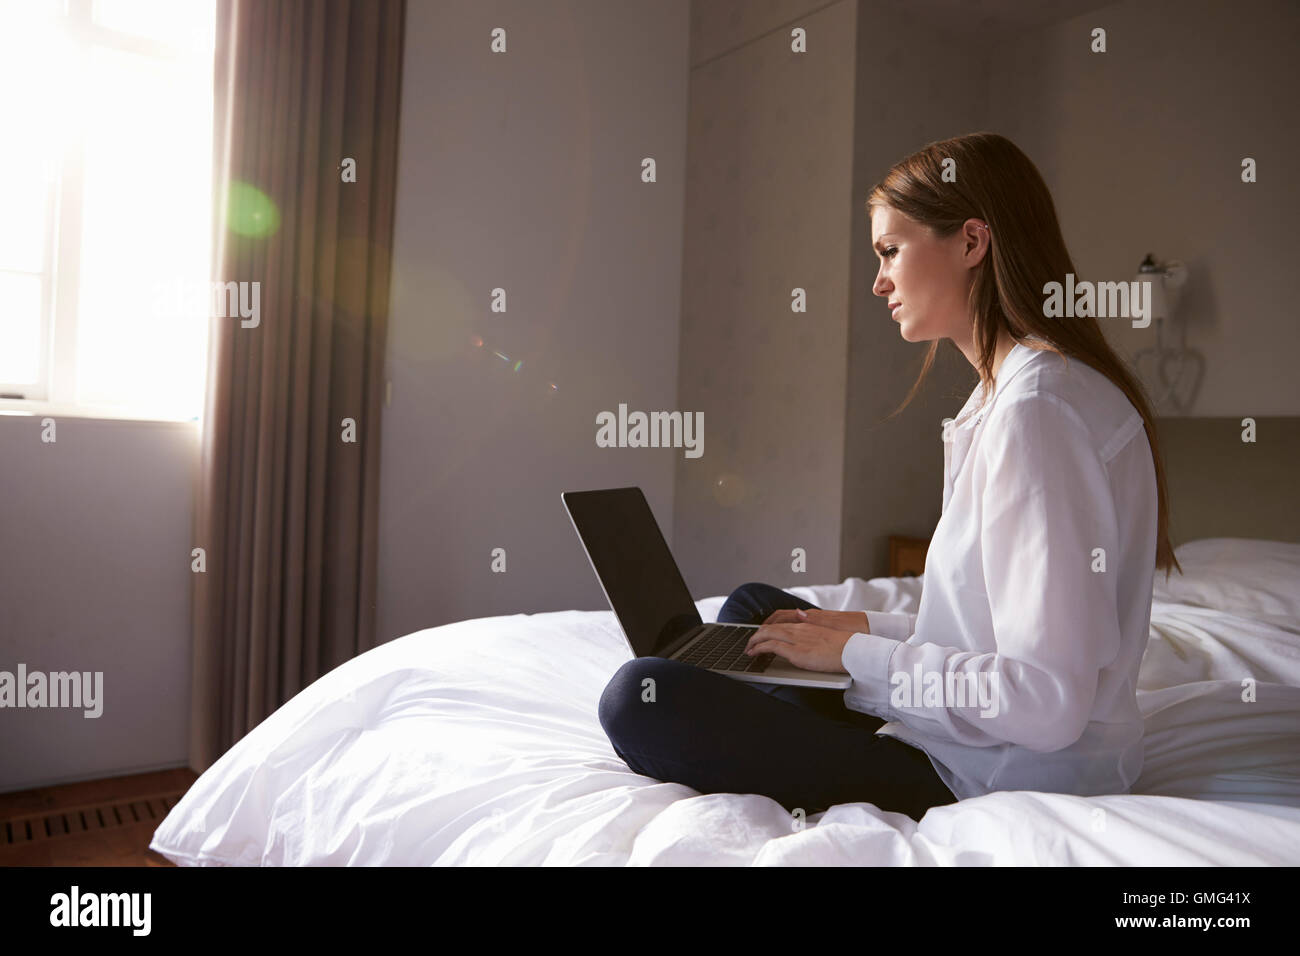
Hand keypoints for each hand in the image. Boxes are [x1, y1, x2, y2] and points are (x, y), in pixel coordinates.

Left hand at [745, 609, 864, 673]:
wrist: (852, 649)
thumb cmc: (844, 645)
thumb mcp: (826, 635)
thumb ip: (813, 632)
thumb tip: (805, 625)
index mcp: (807, 624)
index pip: (780, 621)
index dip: (767, 627)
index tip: (761, 634)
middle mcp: (799, 628)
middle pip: (770, 626)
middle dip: (756, 635)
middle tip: (750, 643)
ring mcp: (796, 638)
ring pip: (766, 634)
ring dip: (754, 641)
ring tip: (748, 649)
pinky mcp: (795, 651)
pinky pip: (770, 646)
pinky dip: (758, 648)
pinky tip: (753, 653)